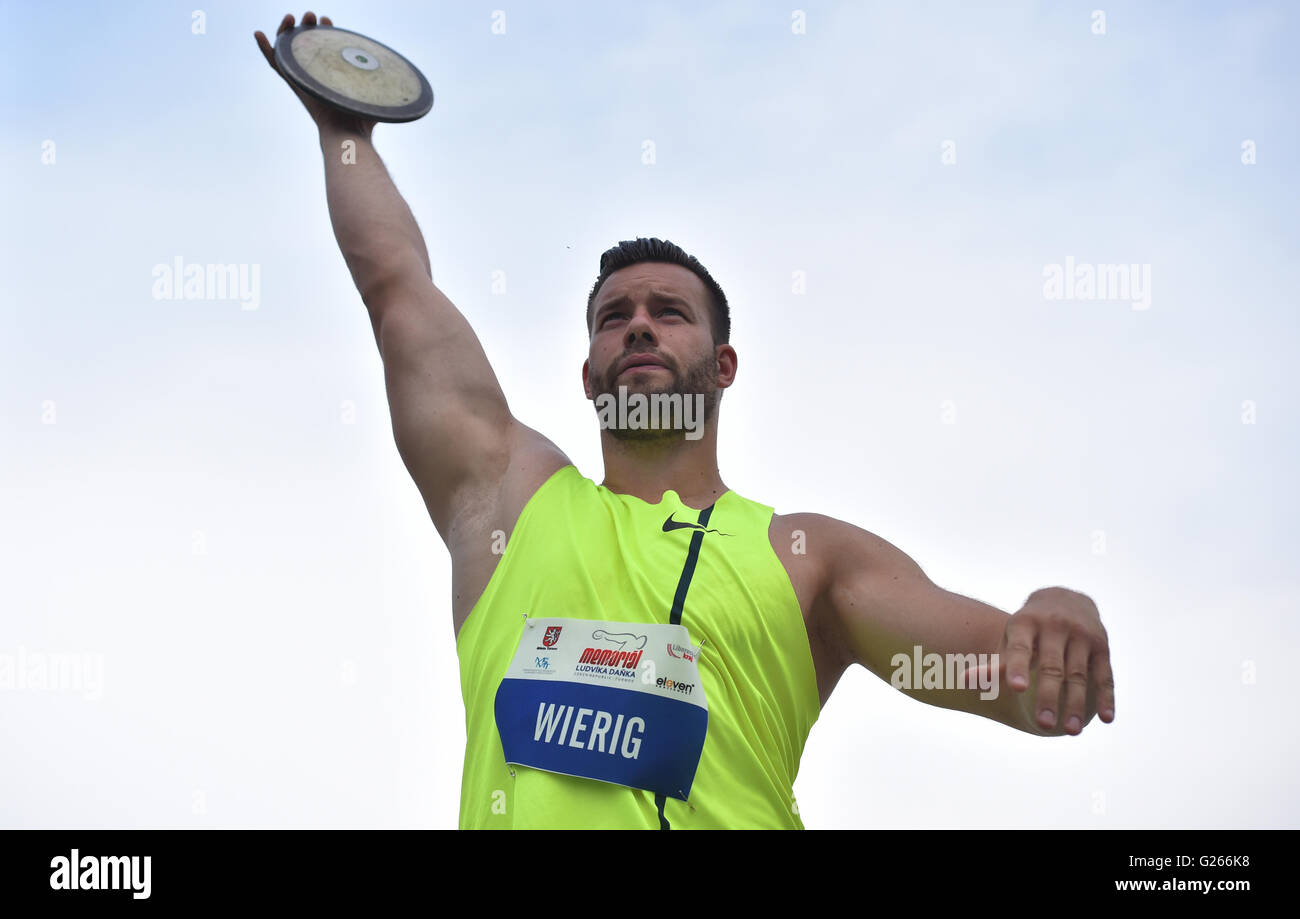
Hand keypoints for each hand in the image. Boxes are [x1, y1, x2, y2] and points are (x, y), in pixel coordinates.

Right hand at [254, 12, 376, 136]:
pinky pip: (275, 64)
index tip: (328, 20)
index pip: (322, 49)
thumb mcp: (375, 92)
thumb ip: (383, 82)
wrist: (348, 131)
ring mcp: (302, 78)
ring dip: (287, 31)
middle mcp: (314, 75)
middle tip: (312, 15)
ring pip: (288, 50)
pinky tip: (258, 34)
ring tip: (292, 17)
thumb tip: (408, 81)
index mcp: (330, 75)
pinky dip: (265, 48)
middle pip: (304, 45)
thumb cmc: (363, 118)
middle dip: (306, 26)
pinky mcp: (292, 83)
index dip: (323, 32)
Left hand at [1001, 587, 1115, 734]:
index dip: (1018, 668)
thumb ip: (995, 662)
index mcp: (1025, 624)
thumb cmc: (1029, 629)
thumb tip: (965, 682)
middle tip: (1043, 725)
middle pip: (1052, 667)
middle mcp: (1055, 627)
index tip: (1016, 689)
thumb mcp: (1012, 637)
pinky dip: (1107, 698)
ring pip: (1079, 675)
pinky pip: (1105, 676)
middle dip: (1048, 696)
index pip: (1021, 648)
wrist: (1065, 598)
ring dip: (1076, 704)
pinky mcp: (1102, 646)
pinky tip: (1106, 720)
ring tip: (1071, 732)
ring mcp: (1081, 635)